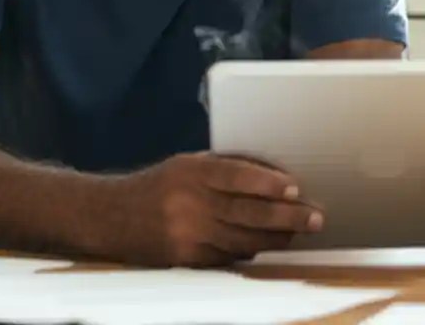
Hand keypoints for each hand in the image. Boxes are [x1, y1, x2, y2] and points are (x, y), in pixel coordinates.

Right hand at [115, 152, 322, 266]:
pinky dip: (249, 253)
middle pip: (246, 213)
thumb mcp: (187, 164)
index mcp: (191, 171)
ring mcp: (185, 234)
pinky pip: (226, 258)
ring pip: (241, 241)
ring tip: (299, 234)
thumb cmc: (159, 185)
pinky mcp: (183, 259)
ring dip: (275, 239)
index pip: (236, 176)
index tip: (296, 188)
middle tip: (316, 218)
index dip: (268, 182)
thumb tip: (275, 176)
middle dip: (286, 217)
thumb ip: (227, 167)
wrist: (107, 217)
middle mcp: (188, 202)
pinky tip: (267, 248)